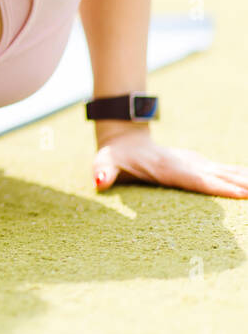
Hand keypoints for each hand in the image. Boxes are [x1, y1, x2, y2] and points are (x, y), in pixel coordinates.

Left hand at [93, 130, 247, 198]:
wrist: (124, 139)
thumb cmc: (113, 156)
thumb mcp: (103, 163)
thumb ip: (102, 172)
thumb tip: (99, 181)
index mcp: (168, 168)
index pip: (197, 180)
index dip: (218, 187)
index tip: (242, 194)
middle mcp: (186, 164)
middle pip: (219, 177)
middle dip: (241, 186)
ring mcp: (195, 163)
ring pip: (226, 172)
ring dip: (245, 180)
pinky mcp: (198, 164)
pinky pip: (224, 170)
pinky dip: (241, 176)